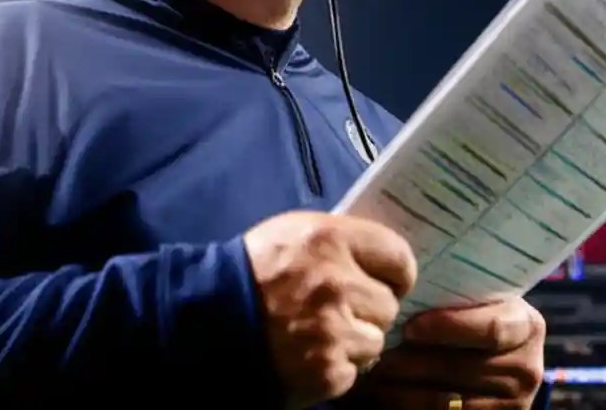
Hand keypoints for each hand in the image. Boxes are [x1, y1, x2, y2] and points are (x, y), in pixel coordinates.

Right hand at [243, 211, 417, 408]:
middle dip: (369, 310)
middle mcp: (337, 284)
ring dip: (354, 341)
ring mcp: (334, 332)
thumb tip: (381, 258)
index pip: (399, 256)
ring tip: (320, 333)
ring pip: (376, 341)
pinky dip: (337, 367)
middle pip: (389, 304)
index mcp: (330, 241)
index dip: (395, 273)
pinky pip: (355, 370)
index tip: (385, 281)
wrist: (205, 322)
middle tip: (340, 310)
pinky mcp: (328, 371)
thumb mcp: (293, 233)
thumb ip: (340, 240)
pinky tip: (310, 354)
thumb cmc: (251, 271)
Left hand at [347, 296, 545, 409]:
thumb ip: (452, 290)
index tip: (410, 327)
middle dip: (409, 360)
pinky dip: (405, 406)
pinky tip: (382, 393)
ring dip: (399, 386)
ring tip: (369, 370)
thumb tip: (398, 268)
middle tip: (373, 348)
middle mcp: (527, 367)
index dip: (448, 328)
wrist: (490, 363)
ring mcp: (514, 402)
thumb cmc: (467, 317)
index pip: (491, 328)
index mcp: (526, 325)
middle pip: (459, 367)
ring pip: (444, 400)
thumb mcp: (473, 301)